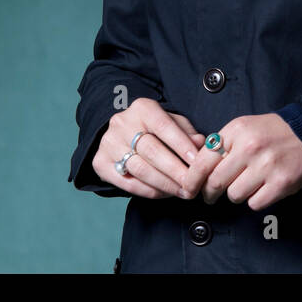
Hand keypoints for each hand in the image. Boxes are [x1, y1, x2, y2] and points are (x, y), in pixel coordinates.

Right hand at [92, 97, 207, 198]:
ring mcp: (108, 143)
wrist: (121, 133)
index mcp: (142, 108)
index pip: (164, 126)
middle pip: (152, 151)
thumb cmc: (155, 128)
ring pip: (140, 169)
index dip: (182, 146)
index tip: (198, 163)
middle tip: (193, 185)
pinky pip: (127, 183)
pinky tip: (165, 194)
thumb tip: (202, 145)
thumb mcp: (172, 122)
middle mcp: (122, 124)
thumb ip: (187, 132)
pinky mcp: (100, 163)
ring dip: (165, 184)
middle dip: (175, 171)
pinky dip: (149, 191)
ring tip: (183, 192)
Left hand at [180, 113, 301, 210]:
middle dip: (211, 192)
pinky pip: (254, 203)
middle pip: (216, 182)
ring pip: (234, 195)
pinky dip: (256, 200)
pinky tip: (262, 188)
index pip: (203, 160)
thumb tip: (196, 169)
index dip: (192, 180)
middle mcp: (250, 147)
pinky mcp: (281, 183)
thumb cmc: (274, 133)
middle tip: (212, 195)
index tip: (188, 189)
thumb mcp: (244, 127)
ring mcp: (266, 165)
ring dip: (237, 194)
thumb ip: (221, 144)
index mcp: (237, 130)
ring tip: (247, 184)